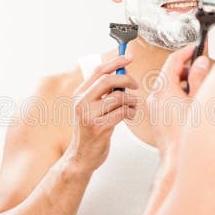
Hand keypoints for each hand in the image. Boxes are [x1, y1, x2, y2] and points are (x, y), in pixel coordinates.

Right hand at [65, 55, 138, 173]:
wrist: (81, 157)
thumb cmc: (90, 132)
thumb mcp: (91, 109)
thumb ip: (103, 93)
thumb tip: (122, 73)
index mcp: (79, 95)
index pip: (98, 71)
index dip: (115, 61)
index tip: (128, 57)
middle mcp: (81, 103)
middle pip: (108, 80)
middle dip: (126, 79)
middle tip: (135, 85)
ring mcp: (89, 116)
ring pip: (118, 97)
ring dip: (131, 100)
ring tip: (133, 106)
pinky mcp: (99, 128)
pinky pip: (122, 112)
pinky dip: (131, 112)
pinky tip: (130, 115)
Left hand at [147, 44, 211, 157]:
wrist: (178, 160)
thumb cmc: (188, 136)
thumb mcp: (199, 100)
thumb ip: (199, 78)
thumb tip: (200, 63)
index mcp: (164, 89)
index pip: (173, 60)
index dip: (186, 51)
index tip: (195, 48)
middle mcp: (156, 97)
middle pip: (171, 73)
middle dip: (187, 69)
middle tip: (203, 70)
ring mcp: (155, 108)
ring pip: (169, 87)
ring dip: (184, 84)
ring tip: (200, 91)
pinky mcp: (158, 118)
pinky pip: (168, 100)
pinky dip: (179, 96)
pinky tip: (192, 105)